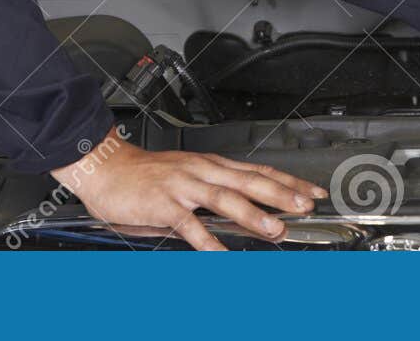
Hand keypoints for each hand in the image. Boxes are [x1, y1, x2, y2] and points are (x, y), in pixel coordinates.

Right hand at [53, 125, 328, 250]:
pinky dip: (206, 240)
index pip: (258, 171)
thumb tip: (249, 212)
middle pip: (249, 181)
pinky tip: (220, 254)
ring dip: (252, 213)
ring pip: (224, 198)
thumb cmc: (147, 176)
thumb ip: (216, 193)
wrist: (107, 168)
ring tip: (274, 228)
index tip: (313, 192)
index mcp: (211, 165)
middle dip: (280, 194)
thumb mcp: (189, 178)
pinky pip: (189, 224)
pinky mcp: (163, 202)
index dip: (288, 182)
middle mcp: (202, 171)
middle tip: (305, 207)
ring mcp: (183, 185)